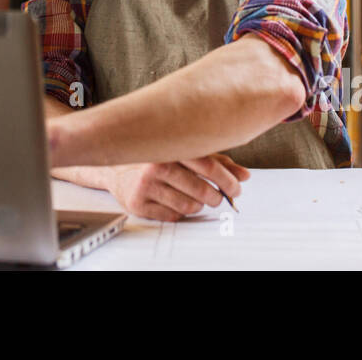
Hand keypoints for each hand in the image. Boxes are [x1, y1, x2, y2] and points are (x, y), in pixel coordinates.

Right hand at [105, 154, 249, 220]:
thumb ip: (217, 161)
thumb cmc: (157, 159)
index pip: (208, 165)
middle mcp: (157, 164)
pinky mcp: (139, 203)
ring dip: (198, 206)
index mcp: (171, 146)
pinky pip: (173, 216)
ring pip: (189, 206)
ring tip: (195, 198)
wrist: (116, 169)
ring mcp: (146, 185)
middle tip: (219, 198)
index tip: (236, 189)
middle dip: (216, 197)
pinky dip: (180, 212)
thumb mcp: (187, 153)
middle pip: (201, 190)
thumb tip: (245, 175)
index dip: (227, 180)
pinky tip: (175, 201)